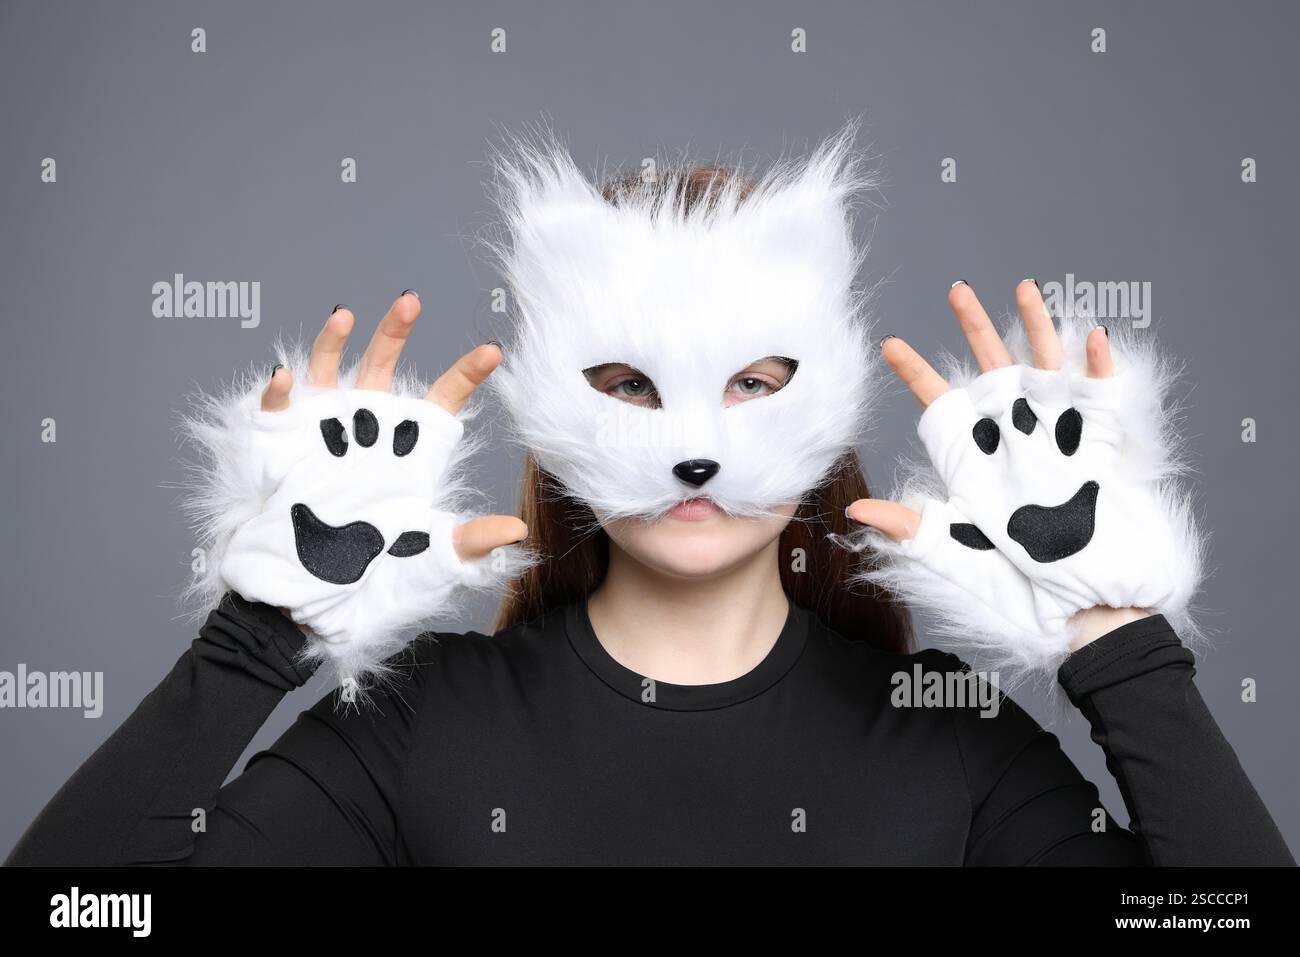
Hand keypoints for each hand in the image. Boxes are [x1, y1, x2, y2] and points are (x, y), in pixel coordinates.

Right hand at [216, 292, 528, 685]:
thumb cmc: (372, 574)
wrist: (310, 595)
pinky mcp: (285, 444)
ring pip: (331, 370)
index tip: (493, 350)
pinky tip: (285, 377)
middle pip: (385, 366)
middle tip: (411, 301)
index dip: (467, 373)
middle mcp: (370, 429)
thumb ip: (469, 540)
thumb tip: (516, 531)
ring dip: (334, 341)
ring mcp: (325, 431)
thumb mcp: (429, 557)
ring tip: (344, 315)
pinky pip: (279, 408)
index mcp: (410, 448)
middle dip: (395, 332)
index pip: (444, 398)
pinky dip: (279, 391)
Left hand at [845, 280, 1199, 670]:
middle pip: (992, 372)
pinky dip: (1097, 366)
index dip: (916, 374)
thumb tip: (858, 509)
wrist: (1089, 612)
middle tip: (957, 289)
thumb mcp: (958, 556)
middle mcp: (1015, 446)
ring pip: (1046, 370)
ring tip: (1025, 287)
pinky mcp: (1100, 452)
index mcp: (978, 465)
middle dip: (975, 331)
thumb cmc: (1025, 590)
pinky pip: (1100, 399)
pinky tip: (1089, 335)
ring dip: (1038, 328)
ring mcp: (1059, 444)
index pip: (941, 407)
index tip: (888, 343)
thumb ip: (913, 528)